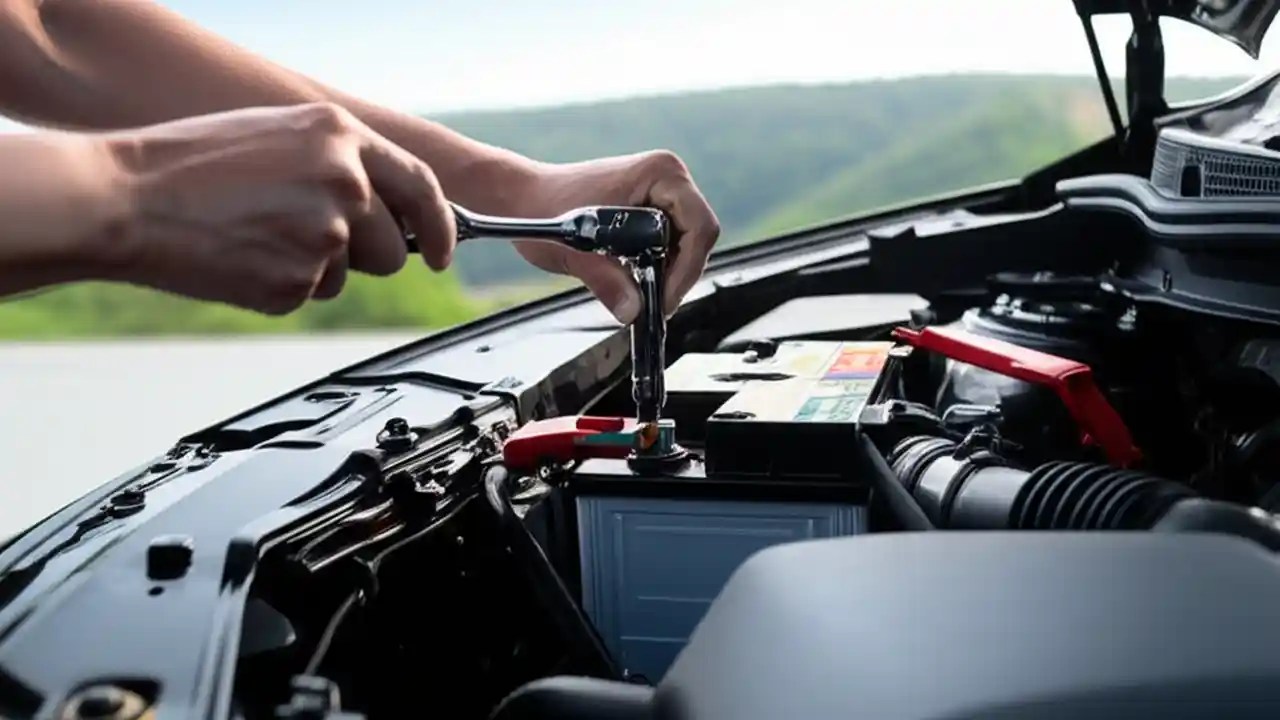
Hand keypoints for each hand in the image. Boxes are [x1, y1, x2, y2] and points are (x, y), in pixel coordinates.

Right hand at [106, 102, 454, 313]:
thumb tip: (390, 205)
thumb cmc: (192, 164)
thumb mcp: (281, 135)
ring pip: (351, 277)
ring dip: (320, 269)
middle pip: (395, 250)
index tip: (446, 251)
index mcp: (341, 138)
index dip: (442, 227)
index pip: (423, 189)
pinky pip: (309, 295)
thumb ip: (342, 163)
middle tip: (304, 236)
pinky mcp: (297, 282)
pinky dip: (280, 285)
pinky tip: (243, 257)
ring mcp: (324, 236)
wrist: (125, 197)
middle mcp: (345, 184)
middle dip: (365, 254)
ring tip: (263, 237)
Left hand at [514, 151, 719, 322]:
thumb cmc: (542, 207)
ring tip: (642, 296)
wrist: (522, 198)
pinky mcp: (651, 212)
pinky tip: (637, 283)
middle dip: (677, 275)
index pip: (699, 227)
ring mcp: (660, 195)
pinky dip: (658, 268)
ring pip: (685, 246)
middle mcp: (667, 180)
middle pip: (697, 239)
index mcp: (659, 174)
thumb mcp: (573, 249)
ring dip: (668, 274)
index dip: (686, 269)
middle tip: (655, 305)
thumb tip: (633, 310)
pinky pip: (670, 246)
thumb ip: (606, 280)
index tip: (664, 298)